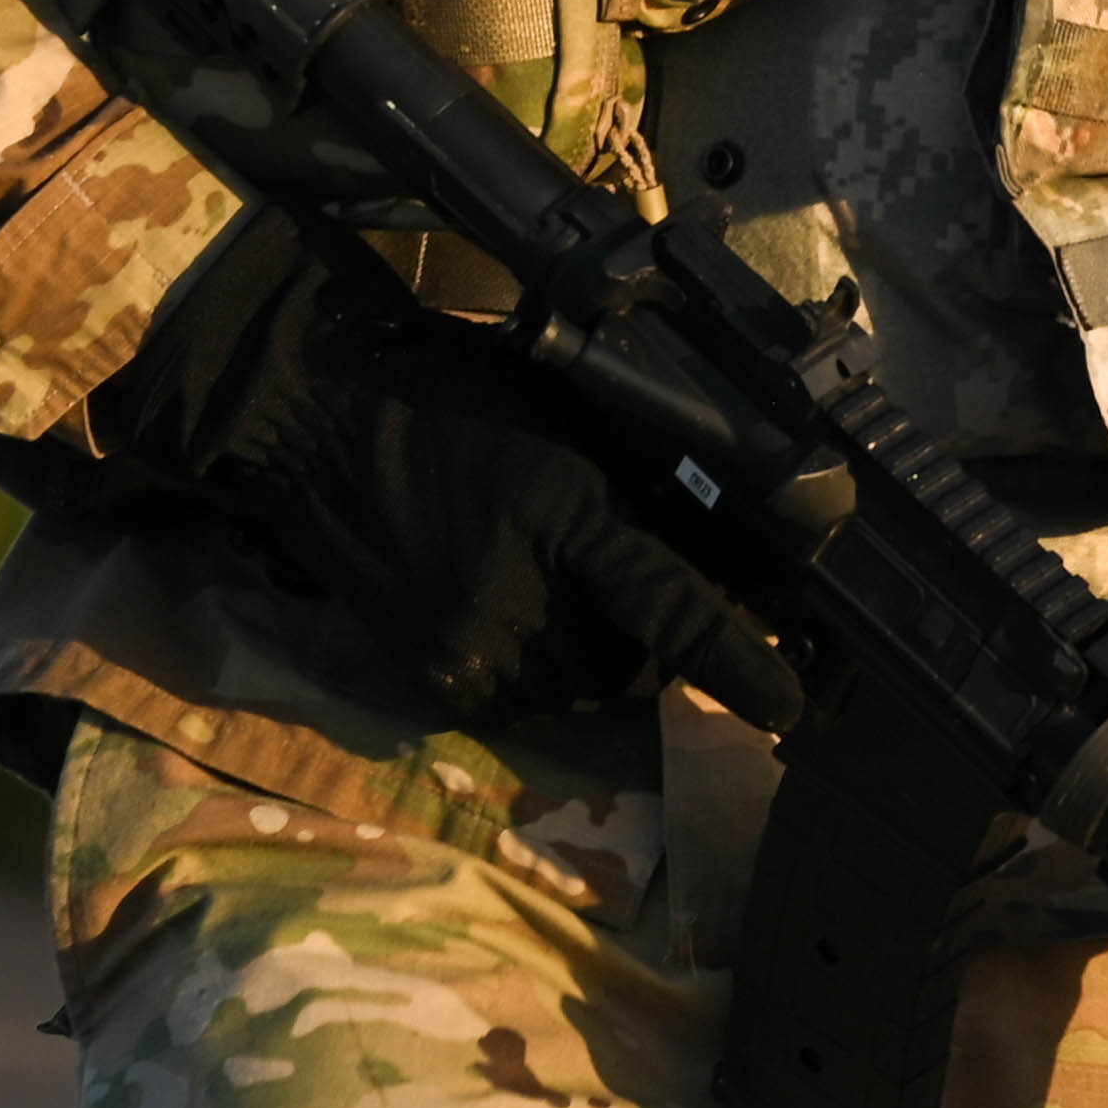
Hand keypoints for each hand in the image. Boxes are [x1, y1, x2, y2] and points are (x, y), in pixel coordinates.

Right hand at [86, 220, 800, 731]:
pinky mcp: (431, 677)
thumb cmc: (452, 395)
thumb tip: (714, 553)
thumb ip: (631, 491)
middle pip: (630, 666)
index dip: (736, 661)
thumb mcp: (560, 426)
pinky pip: (521, 704)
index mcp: (561, 509)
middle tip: (633, 592)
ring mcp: (468, 646)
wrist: (317, 421)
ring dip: (595, 664)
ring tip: (559, 593)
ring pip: (580, 694)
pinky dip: (536, 674)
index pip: (668, 601)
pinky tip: (513, 613)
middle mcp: (517, 593)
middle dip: (653, 644)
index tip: (790, 711)